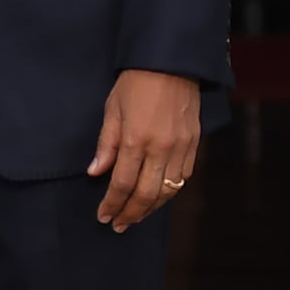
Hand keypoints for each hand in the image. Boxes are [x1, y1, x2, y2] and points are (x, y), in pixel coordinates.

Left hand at [88, 69, 200, 232]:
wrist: (170, 64)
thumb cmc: (134, 83)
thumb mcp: (111, 109)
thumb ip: (105, 144)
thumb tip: (94, 173)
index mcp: (135, 139)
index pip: (121, 183)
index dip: (112, 203)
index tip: (103, 216)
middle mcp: (160, 149)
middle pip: (145, 194)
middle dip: (130, 214)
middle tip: (118, 225)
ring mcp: (180, 149)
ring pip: (167, 192)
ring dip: (150, 208)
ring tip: (135, 217)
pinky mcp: (194, 146)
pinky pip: (183, 179)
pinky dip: (169, 193)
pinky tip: (158, 197)